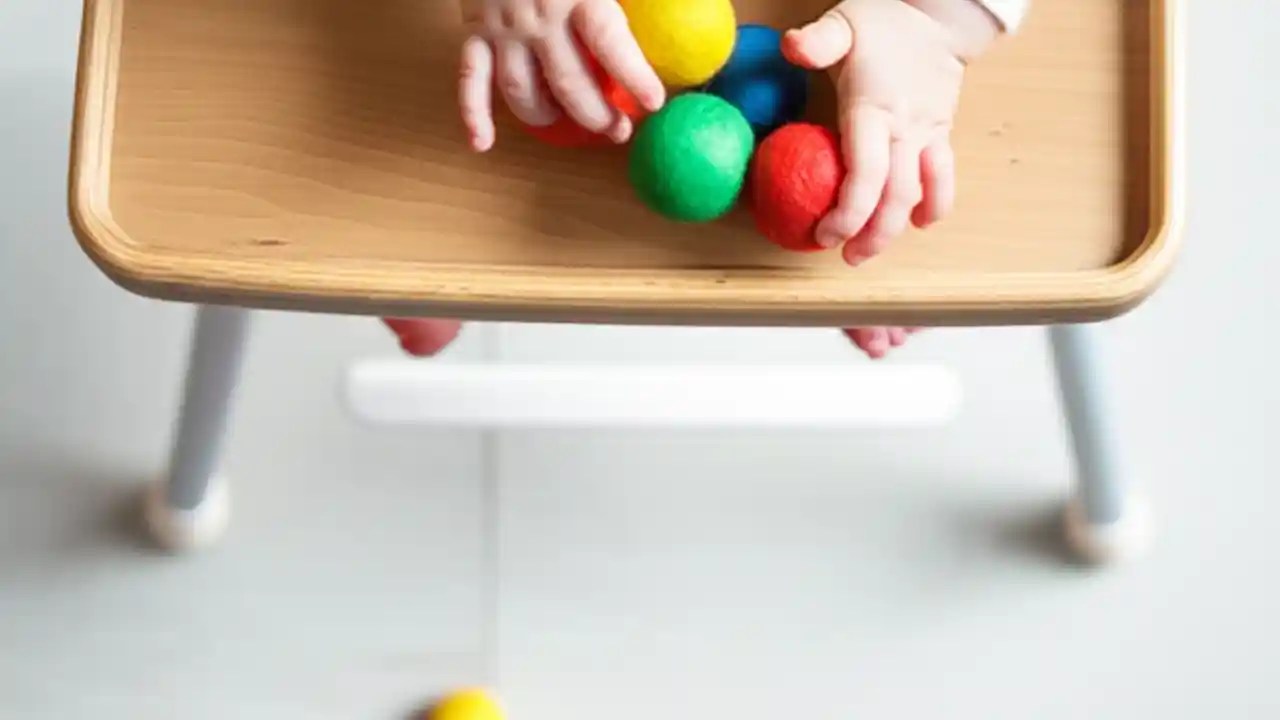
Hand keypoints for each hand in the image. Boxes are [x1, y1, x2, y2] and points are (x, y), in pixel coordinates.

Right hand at [459, 0, 665, 151]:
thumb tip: (695, 0)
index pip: (610, 44)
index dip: (633, 77)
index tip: (653, 102)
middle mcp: (539, 18)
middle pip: (569, 83)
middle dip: (597, 116)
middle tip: (619, 132)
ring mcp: (503, 29)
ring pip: (522, 90)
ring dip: (547, 117)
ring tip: (569, 127)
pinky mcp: (474, 31)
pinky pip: (469, 77)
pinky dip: (472, 113)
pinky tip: (482, 143)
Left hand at [783, 0, 996, 265]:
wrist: (938, 16)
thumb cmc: (883, 22)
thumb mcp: (845, 23)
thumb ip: (817, 40)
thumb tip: (791, 48)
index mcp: (874, 109)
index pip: (866, 175)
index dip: (847, 213)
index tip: (823, 234)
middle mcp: (905, 129)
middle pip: (894, 198)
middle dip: (870, 235)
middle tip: (844, 256)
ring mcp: (927, 135)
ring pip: (920, 196)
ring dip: (897, 230)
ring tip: (869, 250)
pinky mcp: (941, 136)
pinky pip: (943, 179)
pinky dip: (935, 205)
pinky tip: (919, 224)